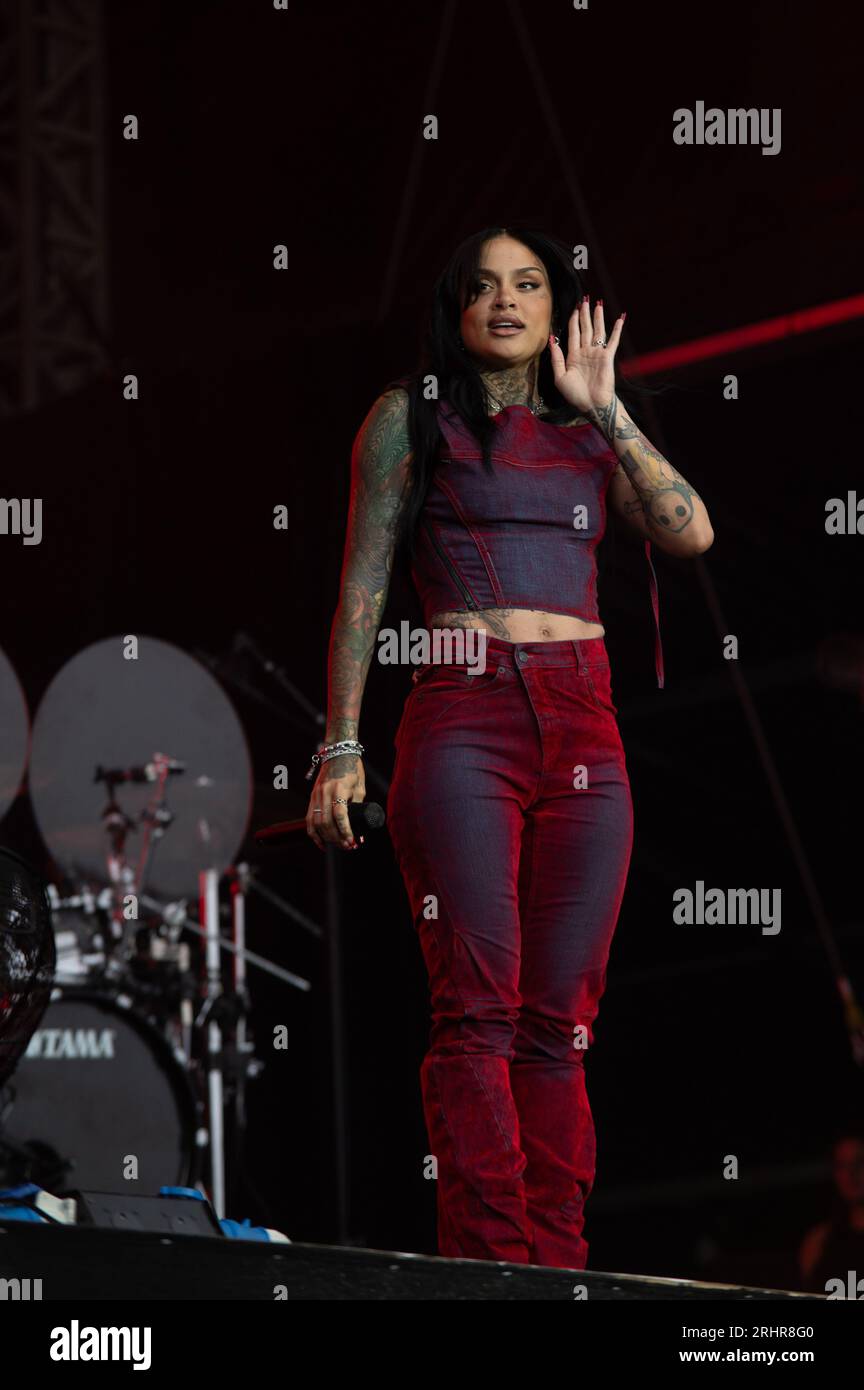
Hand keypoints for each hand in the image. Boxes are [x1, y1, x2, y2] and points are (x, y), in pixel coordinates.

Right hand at [306, 754, 365, 850]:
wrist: (337, 753)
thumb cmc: (353, 770)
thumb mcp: (360, 788)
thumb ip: (358, 808)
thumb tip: (360, 833)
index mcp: (338, 788)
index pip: (340, 815)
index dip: (346, 831)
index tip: (353, 841)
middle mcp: (324, 792)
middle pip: (327, 822)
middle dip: (337, 838)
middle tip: (348, 846)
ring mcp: (315, 795)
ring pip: (316, 823)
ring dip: (328, 838)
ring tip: (339, 845)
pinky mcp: (312, 798)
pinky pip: (309, 820)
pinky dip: (314, 835)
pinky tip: (322, 844)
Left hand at [548, 297, 624, 413]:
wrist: (591, 405)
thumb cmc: (575, 395)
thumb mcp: (559, 377)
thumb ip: (556, 358)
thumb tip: (552, 340)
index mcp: (573, 356)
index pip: (573, 333)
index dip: (573, 320)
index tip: (574, 308)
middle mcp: (586, 352)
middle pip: (585, 328)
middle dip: (584, 313)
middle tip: (585, 299)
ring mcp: (597, 354)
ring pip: (598, 330)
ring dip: (598, 317)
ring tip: (598, 303)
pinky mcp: (608, 357)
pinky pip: (613, 340)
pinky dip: (617, 329)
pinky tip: (620, 318)